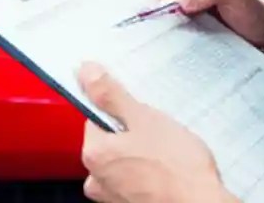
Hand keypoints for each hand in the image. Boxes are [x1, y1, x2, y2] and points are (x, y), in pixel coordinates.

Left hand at [78, 63, 236, 202]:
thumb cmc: (177, 169)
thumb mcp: (144, 118)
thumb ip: (111, 95)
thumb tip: (86, 72)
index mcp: (95, 154)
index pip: (96, 119)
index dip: (122, 113)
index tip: (140, 115)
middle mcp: (98, 179)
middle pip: (109, 143)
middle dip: (132, 136)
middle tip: (158, 137)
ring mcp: (115, 197)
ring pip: (124, 164)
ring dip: (141, 158)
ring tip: (167, 156)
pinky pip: (136, 183)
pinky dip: (149, 177)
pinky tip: (169, 173)